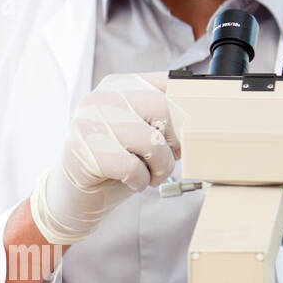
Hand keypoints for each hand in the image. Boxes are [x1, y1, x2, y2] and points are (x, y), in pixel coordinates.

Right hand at [31, 72, 179, 244]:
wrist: (76, 197)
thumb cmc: (119, 162)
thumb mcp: (148, 135)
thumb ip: (170, 121)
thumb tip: (206, 119)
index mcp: (120, 85)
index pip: (170, 85)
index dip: (189, 112)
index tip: (191, 133)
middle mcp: (102, 97)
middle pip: (164, 108)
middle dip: (176, 140)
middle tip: (168, 158)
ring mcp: (88, 122)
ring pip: (152, 140)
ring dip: (161, 166)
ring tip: (150, 173)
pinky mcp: (82, 150)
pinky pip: (132, 166)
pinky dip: (141, 180)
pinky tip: (131, 181)